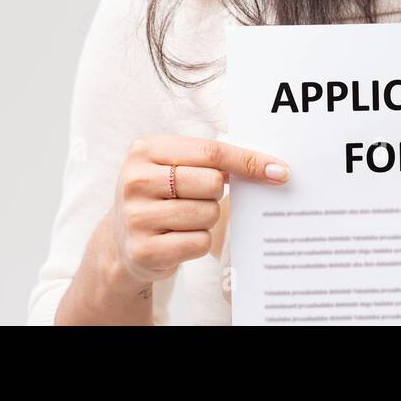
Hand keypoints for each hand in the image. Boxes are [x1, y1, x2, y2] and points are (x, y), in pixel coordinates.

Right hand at [106, 134, 289, 285]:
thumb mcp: (175, 166)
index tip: (278, 170)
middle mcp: (135, 180)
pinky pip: (198, 243)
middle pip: (211, 182)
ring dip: (207, 219)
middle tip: (196, 198)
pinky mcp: (142, 250)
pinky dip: (198, 242)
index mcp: (145, 149)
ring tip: (183, 219)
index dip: (248, 161)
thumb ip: (213, 160)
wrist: (121, 240)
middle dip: (215, 193)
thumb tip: (272, 169)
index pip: (211, 151)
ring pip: (207, 214)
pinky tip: (178, 239)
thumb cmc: (161, 195)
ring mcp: (136, 217)